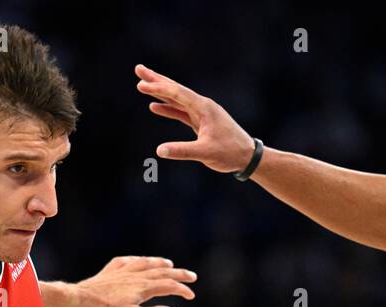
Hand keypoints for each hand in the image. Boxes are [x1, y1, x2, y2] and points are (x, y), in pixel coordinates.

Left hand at [75, 256, 195, 306]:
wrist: (78, 300)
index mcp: (143, 287)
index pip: (169, 285)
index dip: (182, 290)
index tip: (191, 295)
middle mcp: (135, 276)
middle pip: (161, 272)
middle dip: (178, 274)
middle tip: (192, 276)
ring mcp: (122, 272)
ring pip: (145, 264)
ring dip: (159, 263)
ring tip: (168, 263)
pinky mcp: (109, 272)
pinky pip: (126, 262)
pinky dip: (136, 260)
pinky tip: (136, 261)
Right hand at [135, 64, 255, 172]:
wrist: (247, 156)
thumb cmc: (230, 153)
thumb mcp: (205, 153)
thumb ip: (182, 151)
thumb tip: (159, 150)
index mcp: (204, 108)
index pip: (177, 94)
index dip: (158, 88)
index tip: (141, 85)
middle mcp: (202, 106)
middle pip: (175, 89)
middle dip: (156, 80)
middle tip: (138, 69)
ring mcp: (201, 113)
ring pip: (177, 99)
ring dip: (160, 91)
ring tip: (142, 84)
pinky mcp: (200, 122)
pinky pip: (181, 112)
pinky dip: (168, 108)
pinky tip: (155, 106)